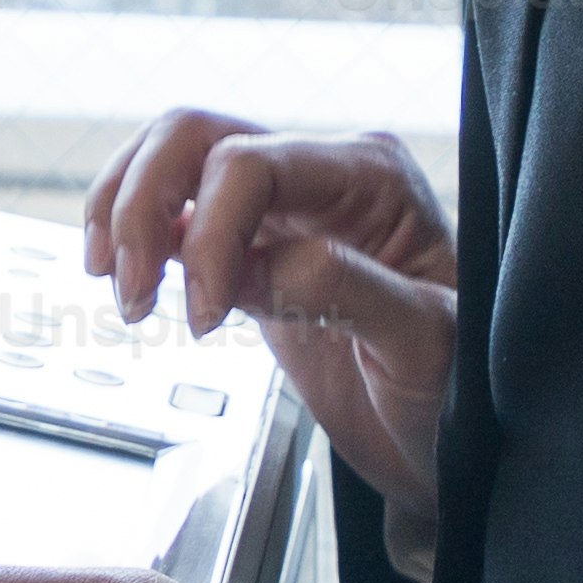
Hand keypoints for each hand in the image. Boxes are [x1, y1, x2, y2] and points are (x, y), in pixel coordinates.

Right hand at [90, 112, 456, 581]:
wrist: (456, 446)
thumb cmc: (462, 392)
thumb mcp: (427, 344)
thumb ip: (347, 290)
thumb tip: (259, 264)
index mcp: (370, 176)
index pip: (249, 164)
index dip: (208, 232)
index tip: (203, 317)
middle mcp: (321, 175)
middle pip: (194, 136)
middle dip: (142, 204)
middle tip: (129, 289)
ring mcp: (284, 208)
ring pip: (172, 160)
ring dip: (125, 212)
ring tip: (121, 287)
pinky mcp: (251, 250)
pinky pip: (174, 213)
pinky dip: (135, 235)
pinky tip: (131, 280)